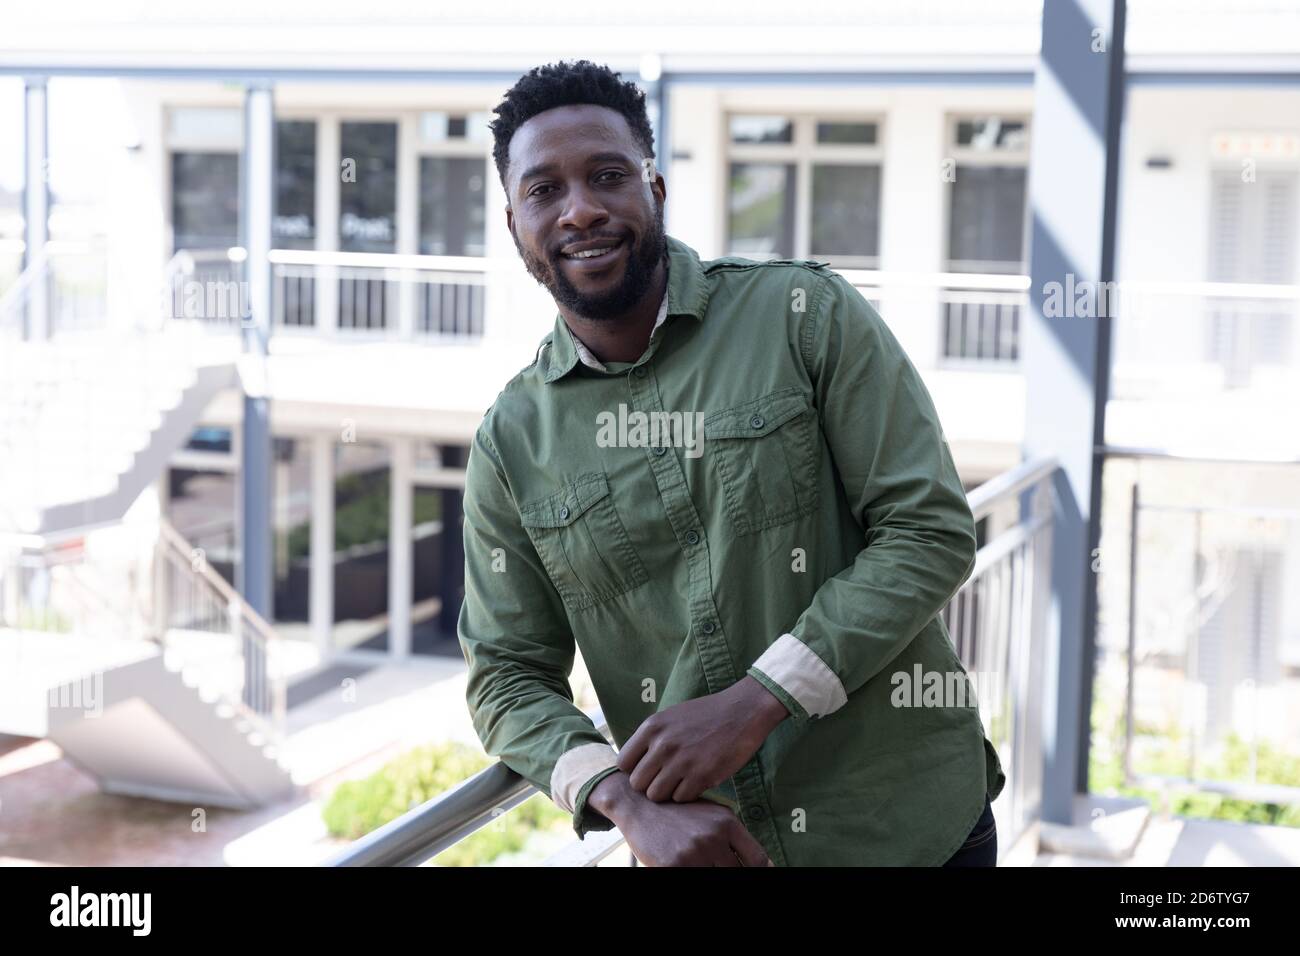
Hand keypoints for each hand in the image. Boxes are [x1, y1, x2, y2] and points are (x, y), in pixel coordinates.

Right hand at [588, 772, 772, 866]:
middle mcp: (713, 837)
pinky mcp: (674, 866)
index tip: (747, 869)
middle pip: (736, 871)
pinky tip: (682, 862)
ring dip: (709, 869)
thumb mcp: (712, 813)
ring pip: (716, 876)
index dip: (758, 869)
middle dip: (728, 870)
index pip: (758, 859)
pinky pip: (693, 877)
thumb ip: (735, 835)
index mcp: (727, 822)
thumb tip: (764, 863)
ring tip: (697, 858)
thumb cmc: (679, 811)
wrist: (639, 804)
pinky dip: (690, 871)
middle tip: (716, 862)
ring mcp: (693, 853)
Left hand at [616, 676, 789, 802]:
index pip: (624, 763)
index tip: (648, 771)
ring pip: (656, 795)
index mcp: (652, 727)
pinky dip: (688, 795)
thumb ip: (651, 738)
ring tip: (682, 782)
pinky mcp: (701, 775)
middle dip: (650, 785)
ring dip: (668, 793)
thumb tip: (634, 765)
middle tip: (666, 780)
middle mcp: (662, 744)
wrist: (743, 711)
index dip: (635, 770)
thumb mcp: (672, 717)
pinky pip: (681, 798)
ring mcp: (681, 761)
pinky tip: (698, 782)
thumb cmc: (707, 715)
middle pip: (637, 784)